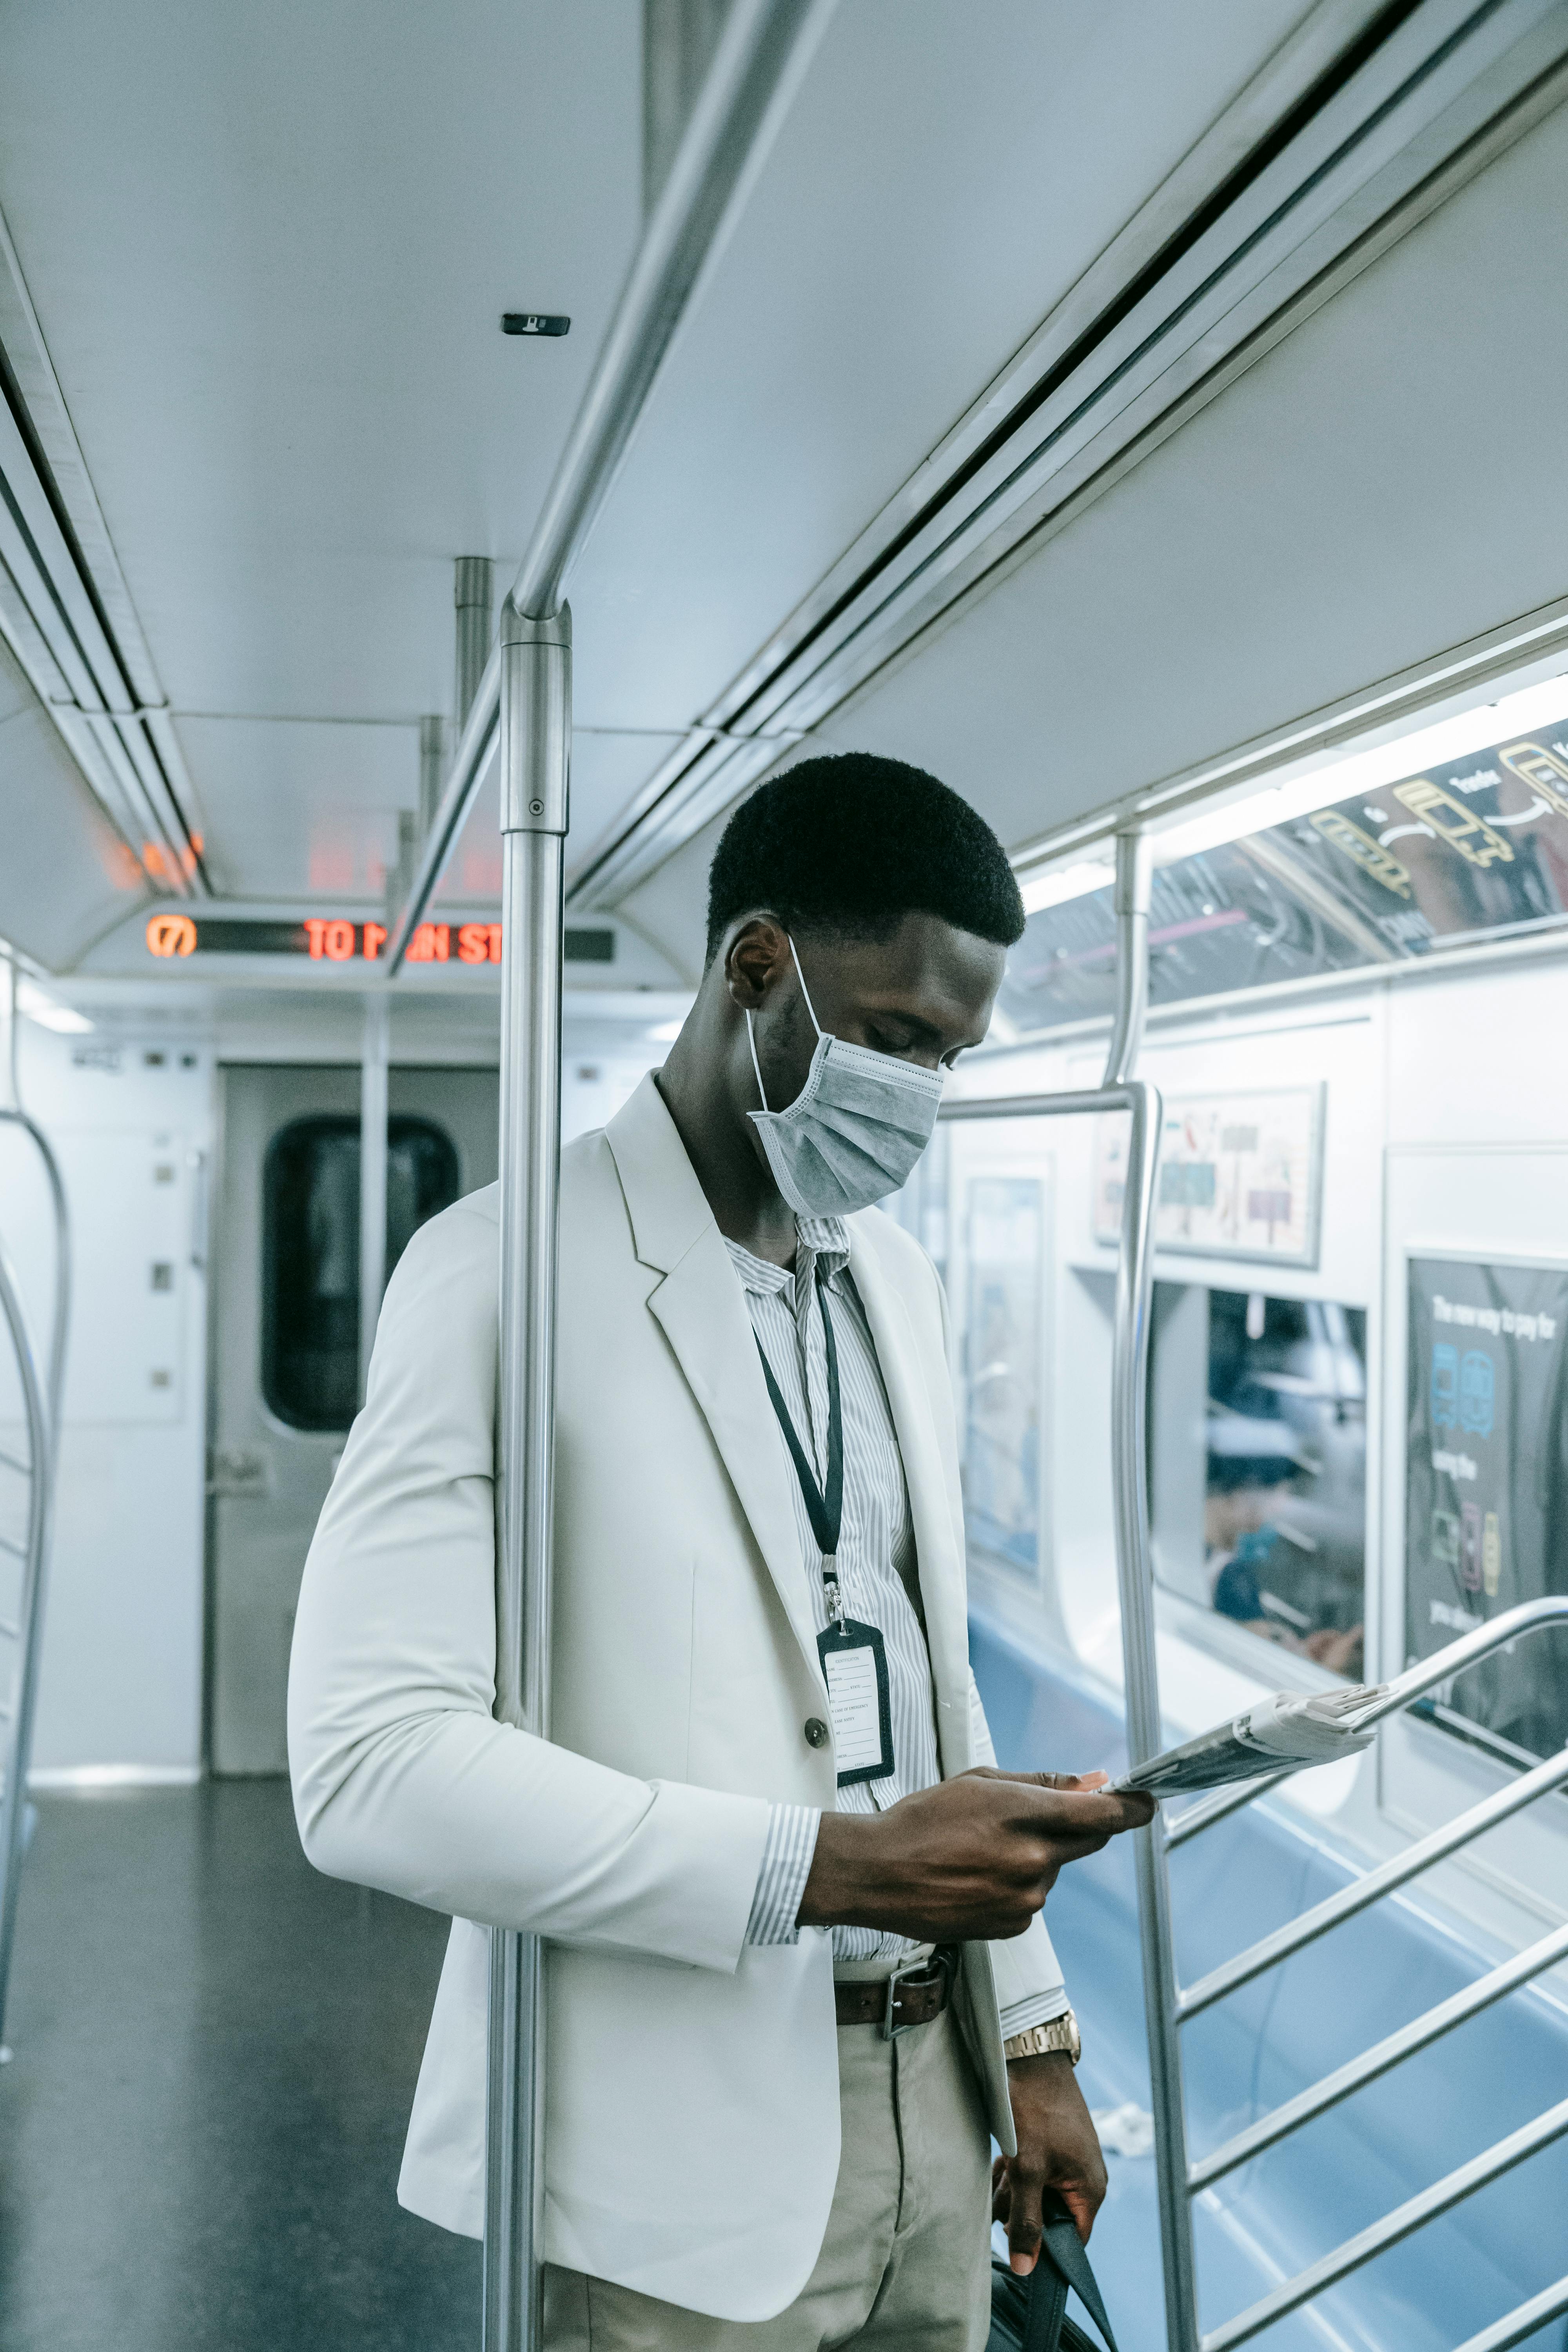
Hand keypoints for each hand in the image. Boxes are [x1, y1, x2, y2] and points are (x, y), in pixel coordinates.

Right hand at [797, 1770, 1153, 1944]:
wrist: (879, 1874)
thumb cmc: (922, 1821)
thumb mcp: (980, 1783)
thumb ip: (1043, 1783)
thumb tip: (1092, 1782)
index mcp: (1025, 1815)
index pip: (1102, 1813)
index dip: (1133, 1807)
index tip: (1147, 1802)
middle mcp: (1033, 1860)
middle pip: (1087, 1840)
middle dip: (1077, 1825)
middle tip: (1036, 1817)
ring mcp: (1025, 1897)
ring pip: (1053, 1869)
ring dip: (1035, 1856)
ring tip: (981, 1850)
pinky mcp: (1013, 1925)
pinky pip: (1032, 1899)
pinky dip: (1016, 1885)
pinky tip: (977, 1876)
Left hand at [994, 2052, 1105, 2265]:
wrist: (1029, 2056)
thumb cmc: (1034, 2110)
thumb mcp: (1027, 2169)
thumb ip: (1026, 2220)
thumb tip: (1025, 2270)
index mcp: (1089, 2190)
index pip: (1071, 2242)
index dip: (1043, 2250)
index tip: (1016, 2250)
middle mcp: (1081, 2178)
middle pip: (1048, 2219)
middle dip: (1021, 2215)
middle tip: (999, 2206)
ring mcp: (1064, 2161)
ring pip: (1034, 2196)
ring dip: (1011, 2195)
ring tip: (996, 2182)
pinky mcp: (1047, 2147)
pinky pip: (1030, 2176)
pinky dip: (1012, 2176)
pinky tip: (998, 2167)